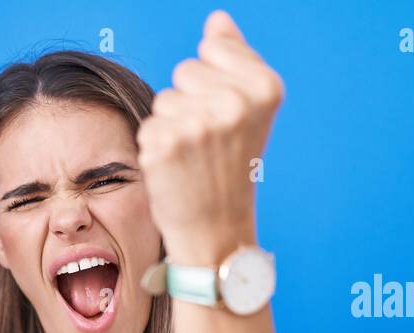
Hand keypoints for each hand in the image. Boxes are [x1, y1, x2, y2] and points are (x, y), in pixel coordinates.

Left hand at [137, 9, 283, 264]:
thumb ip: (233, 59)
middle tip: (208, 143)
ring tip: (193, 157)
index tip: (228, 119)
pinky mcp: (168, 143)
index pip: (212, 48)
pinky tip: (176, 170)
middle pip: (184, 70)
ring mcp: (201, 124)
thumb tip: (217, 20)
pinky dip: (156, 147)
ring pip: (164, 98)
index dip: (212, 83)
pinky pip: (148, 124)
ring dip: (172, 126)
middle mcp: (236, 103)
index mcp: (265, 86)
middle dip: (190, 102)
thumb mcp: (246, 111)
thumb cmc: (230, 168)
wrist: (217, 229)